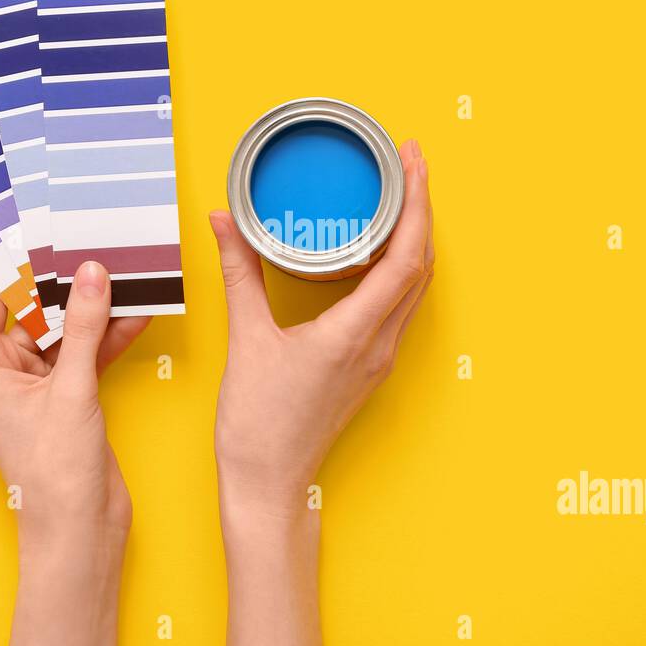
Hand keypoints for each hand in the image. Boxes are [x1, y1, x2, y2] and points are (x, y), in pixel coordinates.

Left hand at [0, 260, 148, 645]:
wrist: (79, 530)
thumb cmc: (53, 474)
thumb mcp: (70, 389)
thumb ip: (82, 327)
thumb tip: (90, 274)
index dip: (12, 259)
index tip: (37, 225)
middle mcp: (4, 370)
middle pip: (33, 307)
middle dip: (65, 279)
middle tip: (92, 241)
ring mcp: (39, 383)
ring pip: (66, 328)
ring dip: (94, 306)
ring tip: (124, 270)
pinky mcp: (70, 396)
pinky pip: (87, 351)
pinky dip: (110, 334)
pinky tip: (136, 312)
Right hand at [209, 139, 433, 645]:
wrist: (268, 485)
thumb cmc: (257, 424)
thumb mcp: (244, 340)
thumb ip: (239, 273)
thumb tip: (224, 221)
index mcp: (354, 334)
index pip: (406, 258)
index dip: (417, 204)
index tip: (411, 160)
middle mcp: (379, 345)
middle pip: (421, 267)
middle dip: (421, 210)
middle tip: (407, 165)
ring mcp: (379, 358)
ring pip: (414, 288)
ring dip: (413, 239)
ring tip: (397, 197)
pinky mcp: (369, 367)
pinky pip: (397, 306)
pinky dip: (396, 269)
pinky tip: (375, 251)